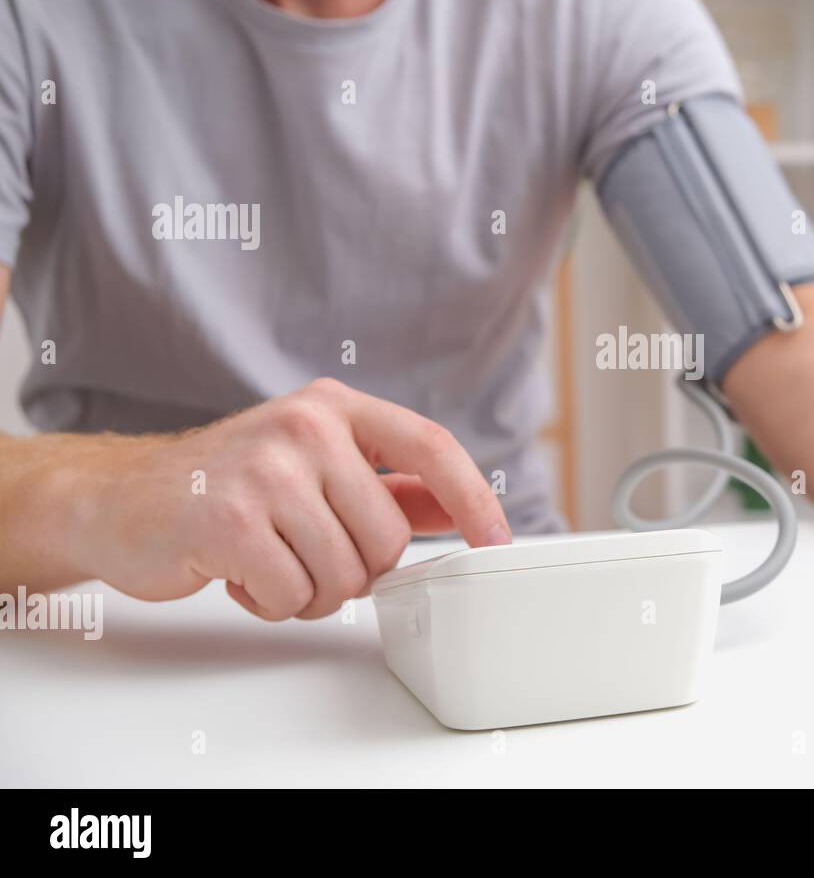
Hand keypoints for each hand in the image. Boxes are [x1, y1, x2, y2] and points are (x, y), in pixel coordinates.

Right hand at [66, 378, 510, 619]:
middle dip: (355, 568)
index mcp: (334, 408)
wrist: (120, 498)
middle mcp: (305, 428)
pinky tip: (238, 572)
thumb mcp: (314, 466)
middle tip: (303, 553)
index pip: (430, 447)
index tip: (495, 540)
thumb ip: (388, 486)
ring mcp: (265, 470)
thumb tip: (459, 511)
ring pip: (343, 575)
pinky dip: (270, 602)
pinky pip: (292, 595)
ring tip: (267, 559)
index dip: (472, 499)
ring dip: (308, 590)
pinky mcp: (228, 521)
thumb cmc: (228, 486)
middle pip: (389, 539)